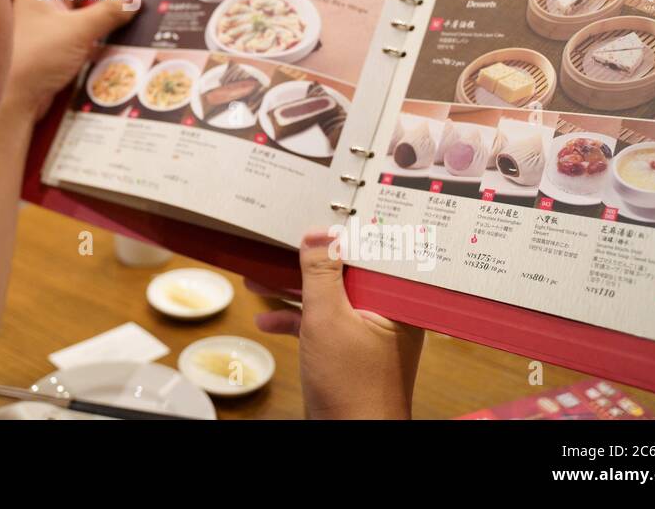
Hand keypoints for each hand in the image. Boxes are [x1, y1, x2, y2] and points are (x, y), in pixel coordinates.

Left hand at [4, 0, 138, 119]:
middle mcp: (43, 2)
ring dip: (108, 7)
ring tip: (139, 6)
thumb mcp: (78, 31)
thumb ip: (109, 12)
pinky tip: (124, 35)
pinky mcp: (56, 47)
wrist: (13, 102)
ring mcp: (49, 25)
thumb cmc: (35, 59)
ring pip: (85, 7)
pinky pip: (85, 30)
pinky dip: (102, 30)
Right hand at [251, 227, 423, 418]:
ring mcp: (367, 333)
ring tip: (258, 278)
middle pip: (345, 273)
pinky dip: (296, 321)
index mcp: (397, 301)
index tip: (314, 214)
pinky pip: (323, 324)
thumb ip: (321, 273)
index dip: (342, 232)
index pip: (372, 253)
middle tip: (280, 243)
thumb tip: (318, 232)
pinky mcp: (349, 351)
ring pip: (329, 298)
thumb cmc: (351, 388)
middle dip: (308, 262)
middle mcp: (387, 313)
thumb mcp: (327, 320)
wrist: (349, 440)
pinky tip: (266, 320)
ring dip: (293, 291)